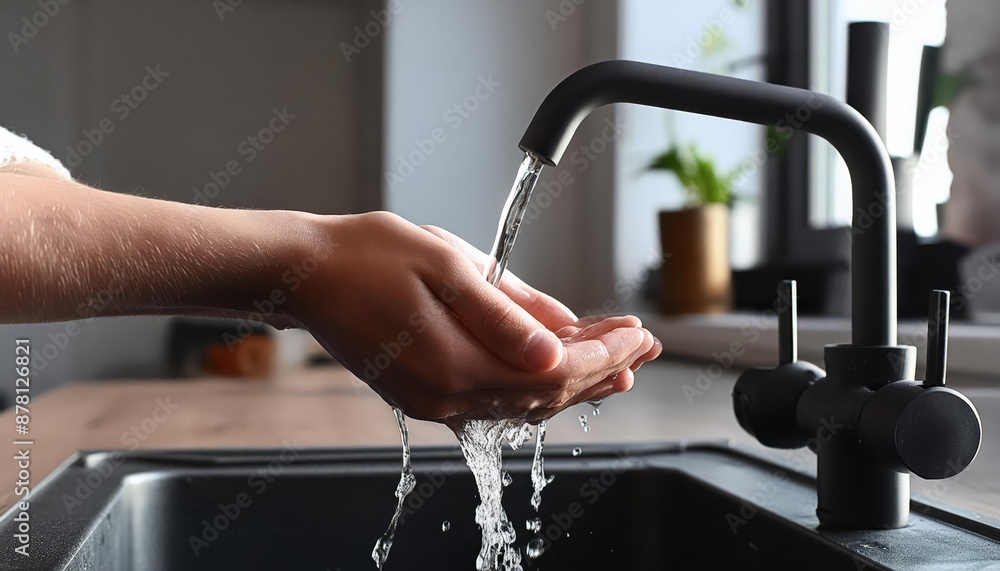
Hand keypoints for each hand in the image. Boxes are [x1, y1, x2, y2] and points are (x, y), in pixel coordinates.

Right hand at [285, 211, 659, 421]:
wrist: (304, 275)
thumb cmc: (367, 257)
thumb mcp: (447, 266)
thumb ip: (507, 313)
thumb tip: (561, 346)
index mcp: (454, 365)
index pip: (554, 372)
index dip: (603, 355)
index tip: (639, 333)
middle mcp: (445, 398)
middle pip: (545, 395)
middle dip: (601, 370)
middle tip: (644, 346)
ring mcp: (433, 402)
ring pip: (523, 403)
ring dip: (574, 381)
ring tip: (618, 363)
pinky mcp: (425, 394)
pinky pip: (495, 402)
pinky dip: (534, 386)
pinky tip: (557, 373)